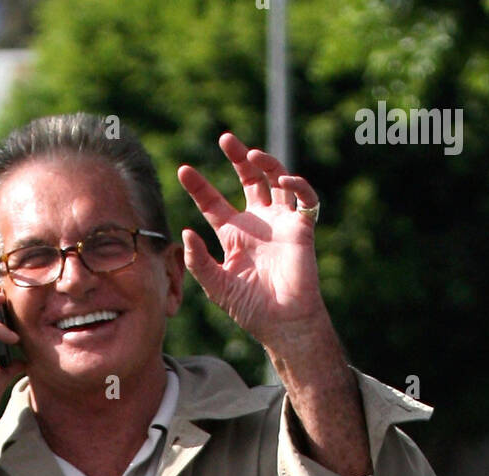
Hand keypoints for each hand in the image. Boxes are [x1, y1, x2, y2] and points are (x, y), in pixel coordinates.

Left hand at [177, 132, 324, 350]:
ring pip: (276, 180)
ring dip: (266, 163)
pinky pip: (304, 198)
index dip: (199, 186)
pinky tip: (283, 181)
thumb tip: (186, 232)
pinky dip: (297, 185)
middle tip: (226, 139)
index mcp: (234, 234)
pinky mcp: (301, 228)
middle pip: (248, 179)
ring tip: (252, 154)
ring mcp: (280, 223)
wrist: (281, 322)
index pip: (213, 202)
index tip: (183, 170)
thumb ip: (198, 261)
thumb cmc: (249, 308)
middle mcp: (257, 223)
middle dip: (238, 158)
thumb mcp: (216, 285)